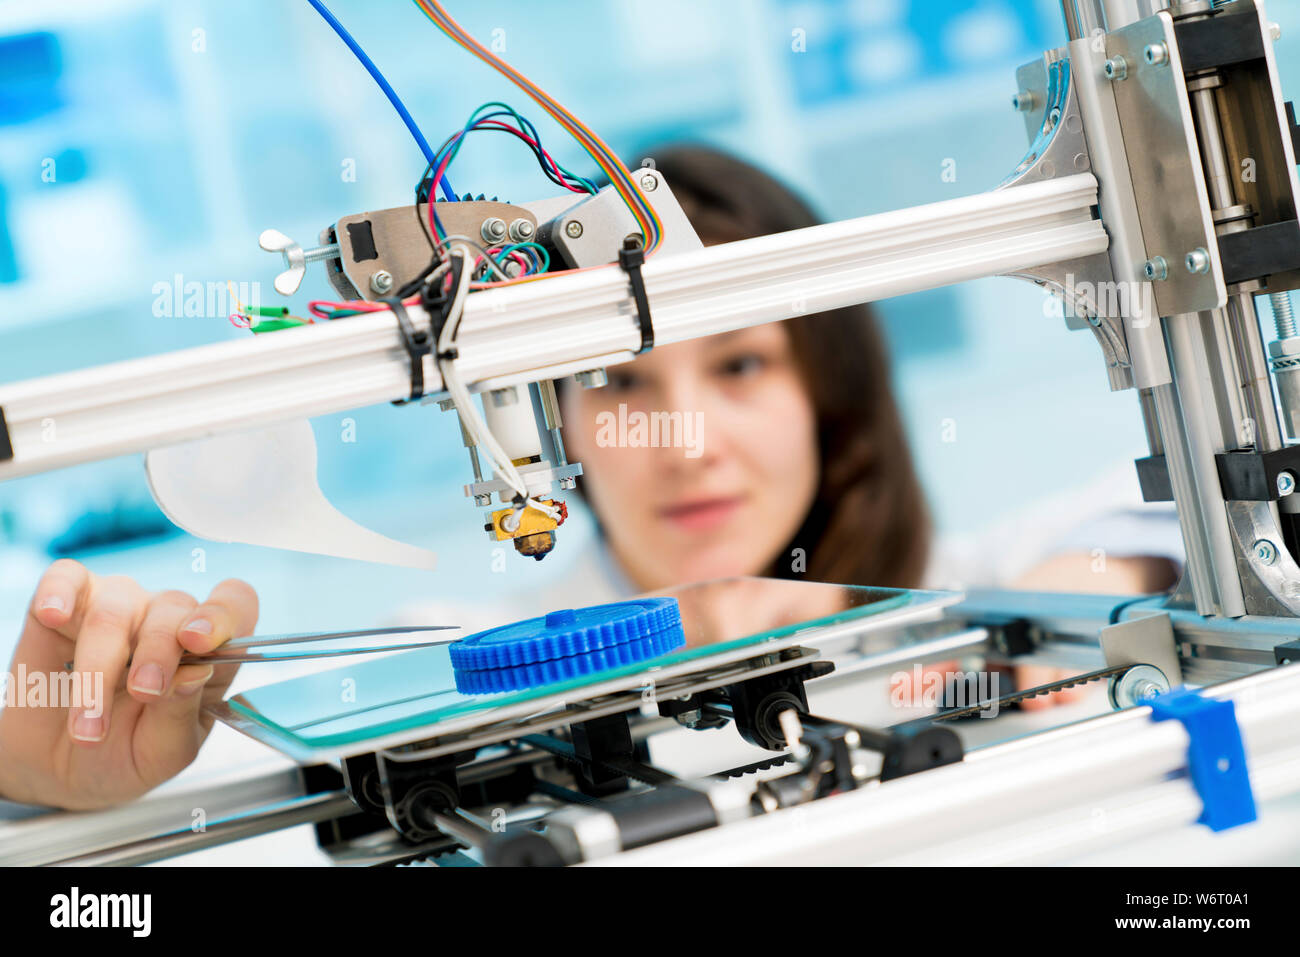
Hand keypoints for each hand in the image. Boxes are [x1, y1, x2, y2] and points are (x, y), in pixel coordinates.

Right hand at [0, 559, 257, 809]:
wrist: (58, 775)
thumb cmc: (125, 755)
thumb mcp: (163, 752)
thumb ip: (180, 713)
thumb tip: (196, 672)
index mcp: (207, 651)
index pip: (234, 605)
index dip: (223, 613)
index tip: (199, 641)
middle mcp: (166, 620)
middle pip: (173, 610)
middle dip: (158, 653)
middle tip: (144, 693)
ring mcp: (117, 608)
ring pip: (114, 610)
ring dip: (98, 669)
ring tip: (87, 724)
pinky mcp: (63, 608)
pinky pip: (66, 579)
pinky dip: (59, 592)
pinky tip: (55, 612)